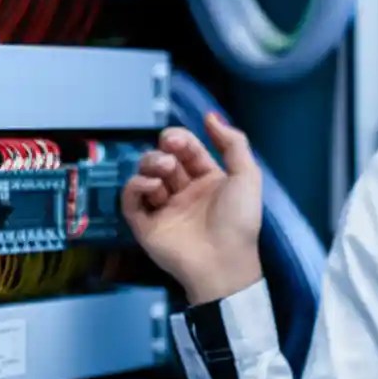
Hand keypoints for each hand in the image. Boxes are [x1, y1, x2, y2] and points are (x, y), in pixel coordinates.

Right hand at [121, 112, 263, 305]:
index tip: (177, 139)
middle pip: (163, 158)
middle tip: (170, 156)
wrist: (224, 262)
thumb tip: (211, 116)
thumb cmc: (239, 220)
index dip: (180, 139)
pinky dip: (135, 186)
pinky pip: (131, 200)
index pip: (186, 150)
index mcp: (207, 179)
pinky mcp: (146, 225)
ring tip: (163, 171)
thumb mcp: (246, 176)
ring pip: (145, 175)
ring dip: (151, 165)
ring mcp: (163, 208)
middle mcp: (183, 191)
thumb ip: (233, 143)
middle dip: (163, 151)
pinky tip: (150, 186)